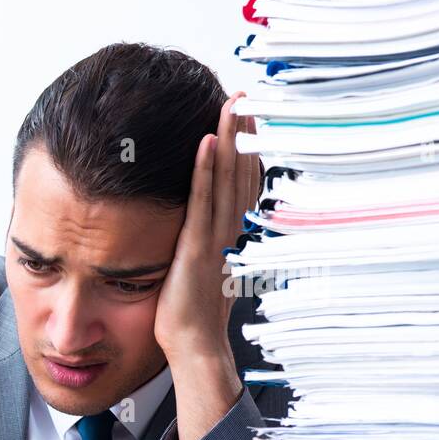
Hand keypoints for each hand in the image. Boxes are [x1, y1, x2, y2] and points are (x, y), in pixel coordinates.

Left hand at [153, 91, 260, 364]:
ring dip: (230, 140)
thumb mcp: (198, 266)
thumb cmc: (190, 312)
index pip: (243, 180)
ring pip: (227, 179)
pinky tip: (207, 142)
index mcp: (231, 232)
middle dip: (244, 132)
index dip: (247, 146)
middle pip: (242, 170)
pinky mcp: (197, 248)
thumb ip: (201, 240)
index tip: (248, 114)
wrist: (193, 345)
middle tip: (246, 94)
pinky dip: (205, 171)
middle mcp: (230, 230)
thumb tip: (196, 224)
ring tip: (232, 104)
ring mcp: (216, 237)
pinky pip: (201, 202)